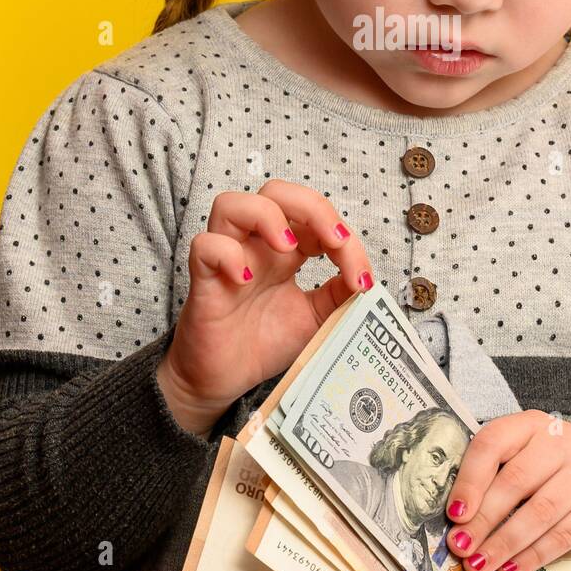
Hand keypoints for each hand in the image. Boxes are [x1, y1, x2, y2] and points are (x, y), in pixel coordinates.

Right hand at [159, 179, 375, 424]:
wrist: (225, 380)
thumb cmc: (264, 343)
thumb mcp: (315, 318)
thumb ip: (338, 295)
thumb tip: (366, 278)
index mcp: (285, 251)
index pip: (315, 219)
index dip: (343, 237)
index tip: (362, 280)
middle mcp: (256, 246)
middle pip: (276, 191)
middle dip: (311, 207)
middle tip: (333, 242)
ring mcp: (228, 259)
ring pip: (231, 203)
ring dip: (266, 216)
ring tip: (288, 248)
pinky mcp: (203, 281)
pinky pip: (204, 245)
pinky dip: (226, 253)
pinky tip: (246, 278)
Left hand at [441, 410, 570, 570]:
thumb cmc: (544, 471)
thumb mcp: (517, 459)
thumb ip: (488, 479)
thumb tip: (456, 521)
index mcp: (531, 424)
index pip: (494, 442)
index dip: (471, 480)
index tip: (455, 515)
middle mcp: (563, 442)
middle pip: (517, 480)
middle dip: (484, 519)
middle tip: (462, 548)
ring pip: (541, 511)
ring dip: (505, 543)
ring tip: (480, 565)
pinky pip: (565, 535)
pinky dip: (534, 556)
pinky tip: (512, 570)